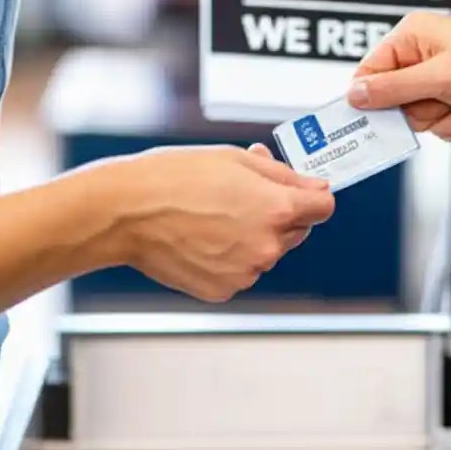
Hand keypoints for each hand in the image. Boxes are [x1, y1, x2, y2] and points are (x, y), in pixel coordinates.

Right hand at [93, 144, 333, 301]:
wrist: (126, 212)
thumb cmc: (175, 178)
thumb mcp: (236, 160)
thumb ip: (284, 176)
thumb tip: (315, 187)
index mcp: (277, 210)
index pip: (324, 207)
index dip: (312, 196)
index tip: (299, 192)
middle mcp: (268, 247)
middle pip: (297, 231)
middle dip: (279, 215)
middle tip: (241, 197)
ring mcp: (247, 273)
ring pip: (267, 253)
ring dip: (252, 237)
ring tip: (211, 217)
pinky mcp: (224, 290)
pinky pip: (241, 271)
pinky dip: (229, 258)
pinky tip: (201, 239)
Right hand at [347, 13, 450, 140]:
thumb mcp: (440, 78)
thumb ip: (393, 89)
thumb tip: (355, 94)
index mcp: (413, 36)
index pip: (370, 72)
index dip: (371, 98)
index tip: (371, 120)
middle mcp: (425, 55)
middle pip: (396, 102)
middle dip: (423, 111)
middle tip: (446, 100)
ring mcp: (445, 80)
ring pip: (423, 120)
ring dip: (447, 119)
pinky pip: (446, 126)